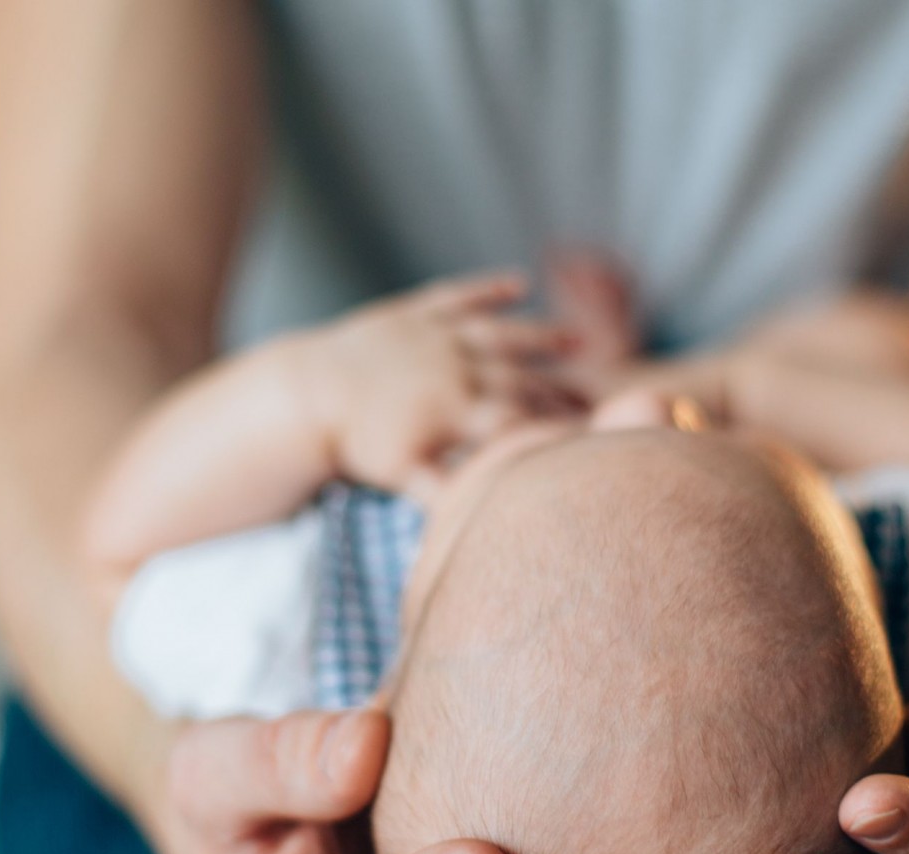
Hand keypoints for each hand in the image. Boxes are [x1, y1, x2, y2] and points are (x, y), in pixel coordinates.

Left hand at [316, 272, 581, 496]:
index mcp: (460, 409)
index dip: (560, 429)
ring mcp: (439, 335)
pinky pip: (461, 296)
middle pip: (522, 378)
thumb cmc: (357, 442)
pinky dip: (490, 289)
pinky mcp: (417, 313)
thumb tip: (490, 514)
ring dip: (542, 335)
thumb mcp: (403, 475)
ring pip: (502, 333)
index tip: (596, 438)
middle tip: (600, 401)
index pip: (523, 419)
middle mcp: (458, 366)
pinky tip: (519, 283)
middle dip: (563, 390)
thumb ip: (451, 490)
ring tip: (578, 342)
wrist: (308, 392)